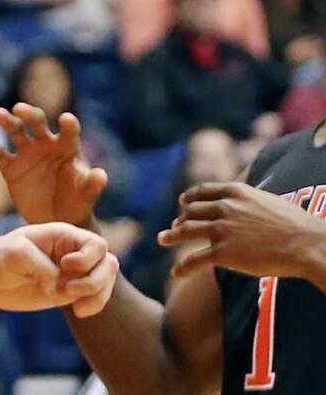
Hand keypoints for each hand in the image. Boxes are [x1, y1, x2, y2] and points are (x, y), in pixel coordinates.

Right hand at [0, 105, 107, 228]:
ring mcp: (26, 152)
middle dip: (29, 113)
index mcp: (67, 146)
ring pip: (15, 130)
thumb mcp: (85, 197)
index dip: (68, 124)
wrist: (54, 220)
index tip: (65, 119)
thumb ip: (92, 185)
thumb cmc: (75, 203)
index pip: (69, 130)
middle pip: (36, 122)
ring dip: (7, 121)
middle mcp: (45, 143)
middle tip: (20, 109)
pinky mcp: (11, 167)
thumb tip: (101, 174)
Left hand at [0, 224, 117, 316]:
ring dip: (98, 295)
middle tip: (68, 292)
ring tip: (76, 307)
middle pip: (108, 263)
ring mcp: (70, 274)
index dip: (88, 259)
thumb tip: (60, 288)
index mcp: (61, 235)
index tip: (64, 267)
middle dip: (96, 281)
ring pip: (105, 281)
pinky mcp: (66, 293)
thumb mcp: (15, 254)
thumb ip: (41, 267)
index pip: (96, 244)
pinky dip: (94, 306)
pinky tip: (78, 312)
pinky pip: (93, 297)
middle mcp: (70, 252)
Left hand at [159, 181, 325, 284]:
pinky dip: (183, 266)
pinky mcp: (224, 253)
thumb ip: (250, 200)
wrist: (302, 243)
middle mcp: (224, 207)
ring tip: (162, 239)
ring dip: (172, 235)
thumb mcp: (267, 199)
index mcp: (234, 191)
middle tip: (174, 226)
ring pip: (188, 230)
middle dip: (181, 218)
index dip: (190, 197)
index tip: (182, 202)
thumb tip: (248, 202)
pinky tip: (175, 272)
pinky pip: (196, 259)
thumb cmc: (293, 223)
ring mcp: (222, 230)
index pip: (203, 191)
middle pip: (193, 210)